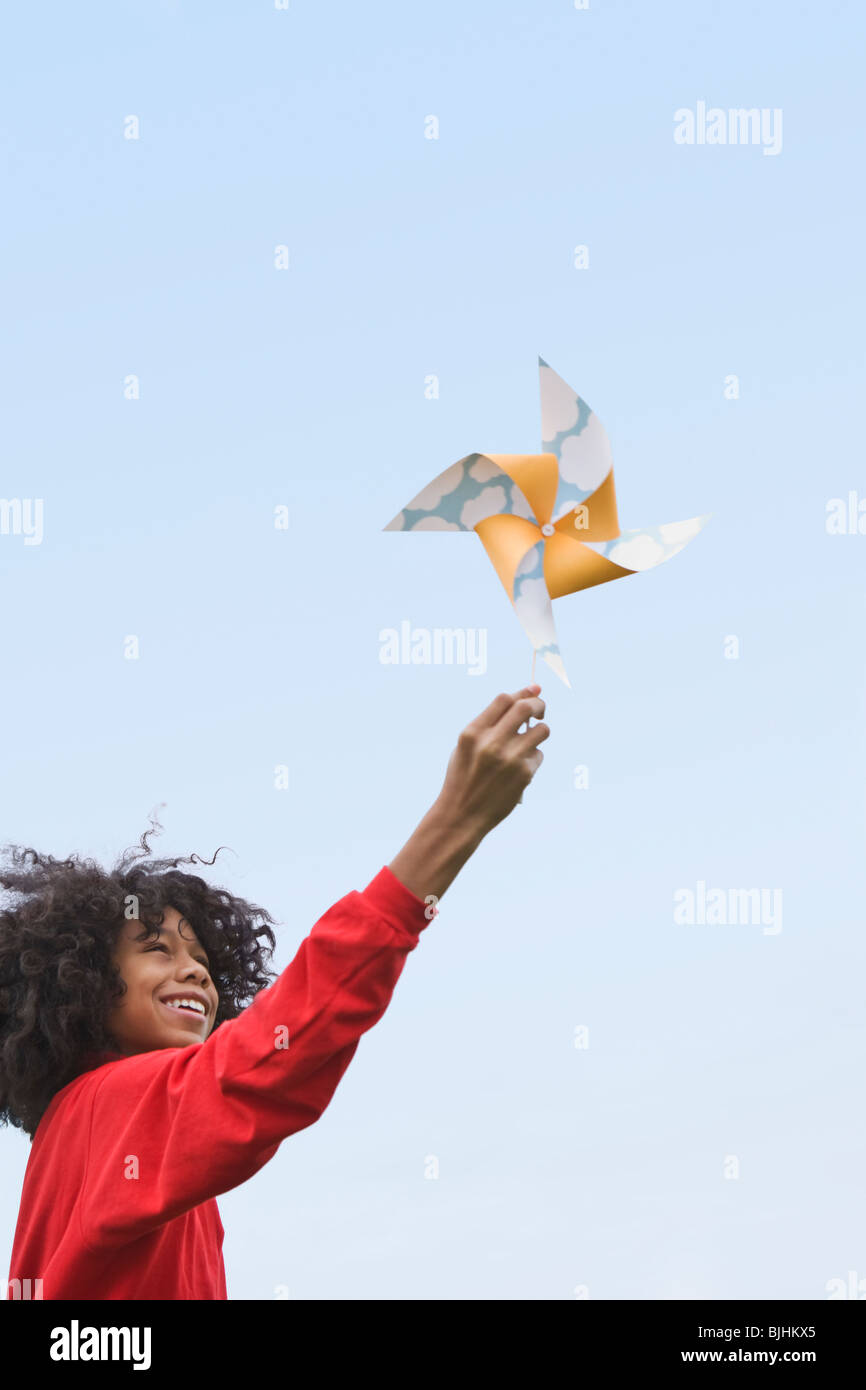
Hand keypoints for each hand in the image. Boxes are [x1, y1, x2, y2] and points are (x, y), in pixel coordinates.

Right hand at [435, 684, 548, 838]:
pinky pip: (539, 755)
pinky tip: (518, 770)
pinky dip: (532, 758)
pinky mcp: (525, 774)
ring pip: (542, 730)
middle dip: (539, 705)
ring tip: (529, 741)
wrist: (461, 815)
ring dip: (540, 731)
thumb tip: (525, 695)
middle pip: (526, 708)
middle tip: (540, 711)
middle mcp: (491, 742)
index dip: (523, 692)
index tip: (533, 692)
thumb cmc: (464, 776)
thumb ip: (490, 722)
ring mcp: (510, 759)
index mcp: (473, 732)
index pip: (504, 699)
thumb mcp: (466, 745)